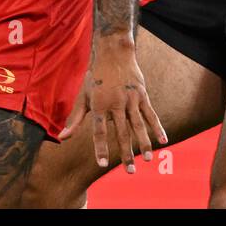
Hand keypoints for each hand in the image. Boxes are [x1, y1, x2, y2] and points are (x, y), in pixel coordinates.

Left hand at [59, 36, 167, 172]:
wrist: (113, 53)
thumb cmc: (95, 77)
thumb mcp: (83, 97)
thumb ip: (74, 119)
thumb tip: (62, 138)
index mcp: (99, 105)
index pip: (99, 131)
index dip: (100, 148)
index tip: (102, 164)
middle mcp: (115, 103)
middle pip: (121, 133)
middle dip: (126, 154)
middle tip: (130, 172)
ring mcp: (130, 99)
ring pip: (138, 126)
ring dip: (143, 144)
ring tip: (147, 160)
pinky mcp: (141, 95)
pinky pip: (151, 114)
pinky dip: (157, 128)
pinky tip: (163, 141)